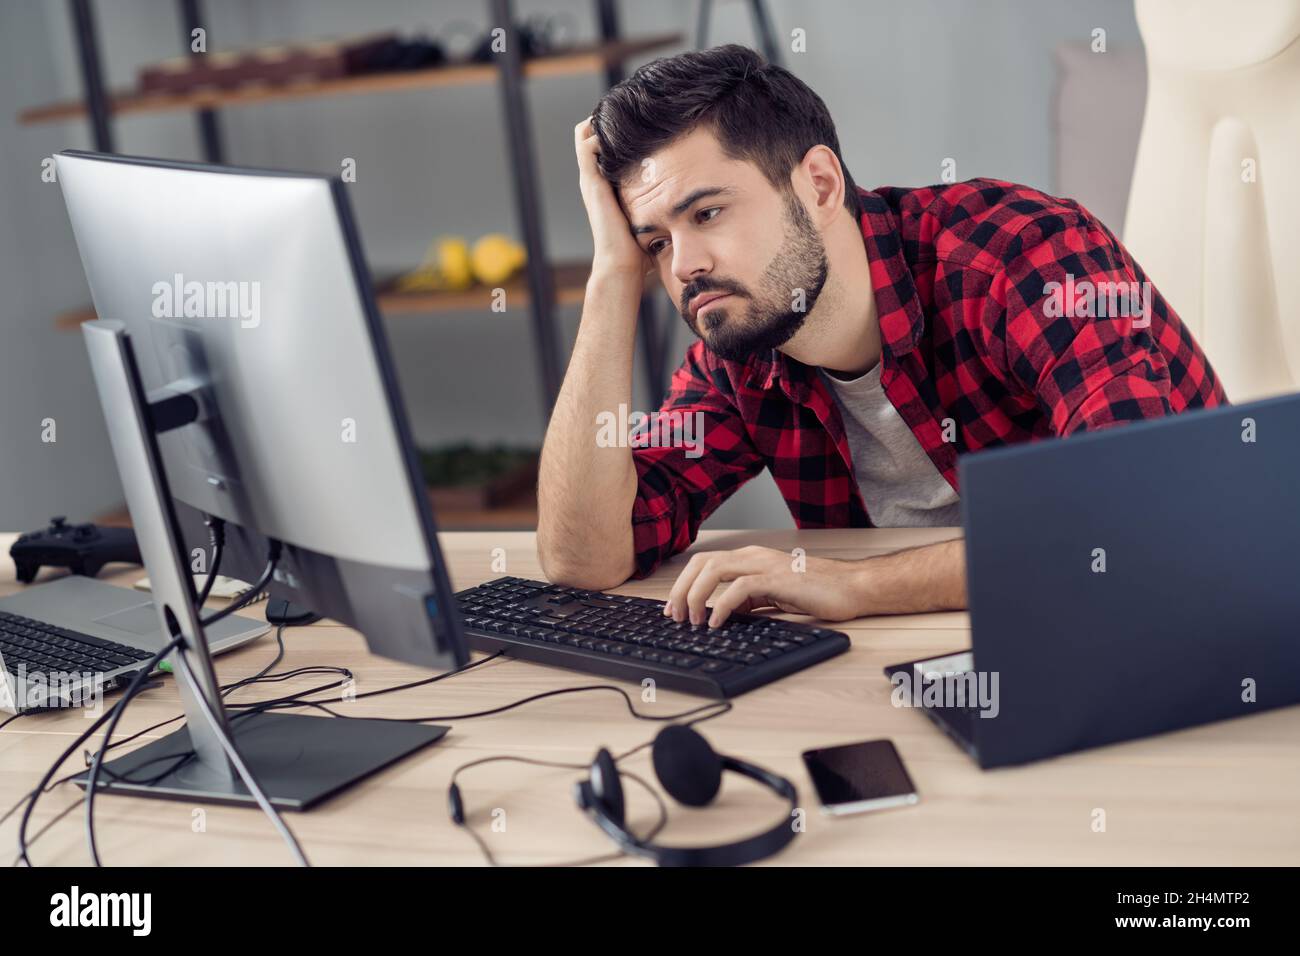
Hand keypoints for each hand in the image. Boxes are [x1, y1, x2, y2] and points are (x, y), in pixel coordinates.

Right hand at [574, 116, 651, 279]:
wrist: (621, 265)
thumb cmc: (639, 251)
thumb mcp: (654, 220)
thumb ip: (664, 208)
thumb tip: (692, 207)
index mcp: (609, 187)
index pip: (609, 148)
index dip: (625, 132)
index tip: (647, 121)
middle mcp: (596, 180)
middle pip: (593, 134)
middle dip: (614, 119)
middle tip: (638, 110)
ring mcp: (590, 179)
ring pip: (586, 133)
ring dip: (604, 120)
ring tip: (628, 112)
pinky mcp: (590, 182)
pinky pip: (585, 144)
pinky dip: (597, 131)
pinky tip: (622, 129)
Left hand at [664, 545, 869, 627]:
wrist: (852, 587)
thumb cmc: (817, 591)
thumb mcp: (772, 595)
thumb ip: (748, 601)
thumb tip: (722, 614)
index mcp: (750, 558)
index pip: (704, 563)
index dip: (682, 584)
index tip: (672, 609)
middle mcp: (753, 556)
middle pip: (702, 563)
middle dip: (681, 589)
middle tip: (674, 617)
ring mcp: (765, 565)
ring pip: (714, 569)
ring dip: (696, 596)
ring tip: (693, 621)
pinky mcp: (778, 579)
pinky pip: (740, 588)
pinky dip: (722, 604)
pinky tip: (717, 622)